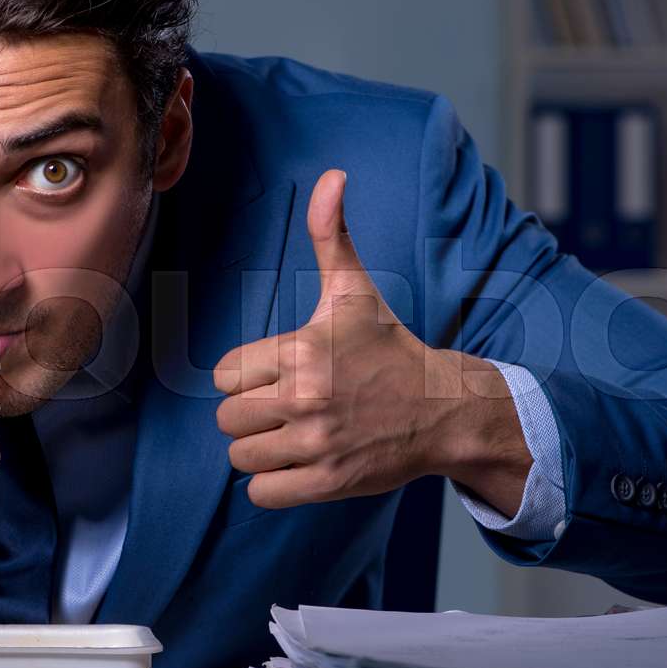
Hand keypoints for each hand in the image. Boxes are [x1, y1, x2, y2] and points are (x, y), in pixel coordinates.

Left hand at [214, 169, 482, 507]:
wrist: (441, 408)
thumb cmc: (387, 348)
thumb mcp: (354, 291)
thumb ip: (330, 235)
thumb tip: (332, 176)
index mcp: (302, 351)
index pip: (225, 375)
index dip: (246, 375)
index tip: (277, 372)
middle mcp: (306, 399)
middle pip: (227, 418)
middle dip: (250, 413)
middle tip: (285, 405)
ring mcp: (317, 445)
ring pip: (241, 457)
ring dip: (259, 450)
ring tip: (291, 433)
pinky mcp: (328, 482)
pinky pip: (263, 492)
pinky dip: (273, 483)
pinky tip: (298, 462)